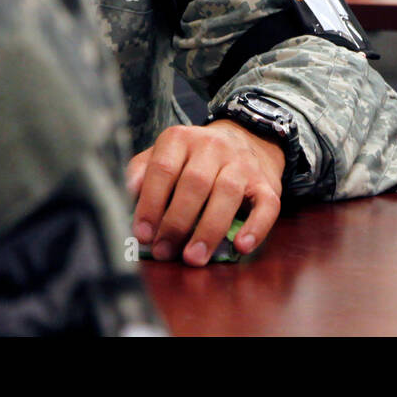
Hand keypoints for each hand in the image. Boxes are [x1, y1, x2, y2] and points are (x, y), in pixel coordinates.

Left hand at [126, 121, 283, 266]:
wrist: (245, 139)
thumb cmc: (194, 158)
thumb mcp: (165, 154)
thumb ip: (143, 171)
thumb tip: (129, 194)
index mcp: (181, 138)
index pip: (163, 169)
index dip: (150, 204)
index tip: (142, 234)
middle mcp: (213, 146)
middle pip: (194, 183)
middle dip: (176, 223)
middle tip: (164, 251)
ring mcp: (242, 163)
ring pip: (227, 193)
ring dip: (209, 230)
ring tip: (193, 257)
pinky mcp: (266, 183)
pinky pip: (266, 206)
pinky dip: (255, 228)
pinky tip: (241, 246)